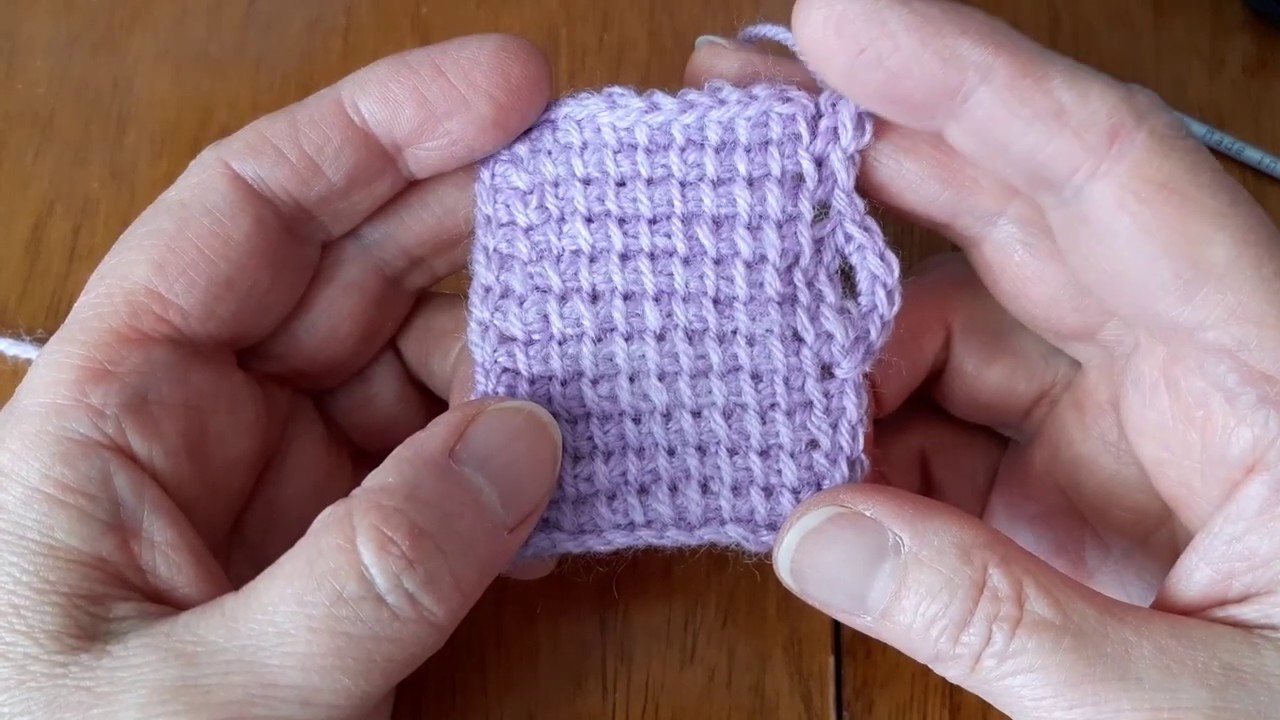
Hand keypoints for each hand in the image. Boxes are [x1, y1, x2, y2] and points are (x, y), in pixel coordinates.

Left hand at [0, 35, 562, 717]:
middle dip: (477, 219)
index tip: (509, 87)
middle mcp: (212, 423)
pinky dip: (525, 462)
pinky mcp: (357, 554)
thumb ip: (365, 574)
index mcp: (122, 408)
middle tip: (603, 198)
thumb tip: (525, 438)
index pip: (247, 210)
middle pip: (355, 266)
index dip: (378, 130)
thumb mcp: (205, 699)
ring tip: (609, 367)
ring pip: (424, 365)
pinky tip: (577, 481)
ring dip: (520, 356)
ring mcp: (294, 488)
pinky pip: (458, 466)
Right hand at [690, 0, 1279, 715]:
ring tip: (735, 324)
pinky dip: (860, 434)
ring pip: (956, 316)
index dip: (969, 77)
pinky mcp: (1073, 486)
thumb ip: (1002, 618)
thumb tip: (813, 536)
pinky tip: (798, 451)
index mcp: (1267, 366)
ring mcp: (1126, 422)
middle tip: (737, 93)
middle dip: (868, 138)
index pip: (1106, 169)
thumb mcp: (1189, 704)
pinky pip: (941, 423)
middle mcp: (1190, 362)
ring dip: (842, 321)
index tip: (839, 20)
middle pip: (1012, 202)